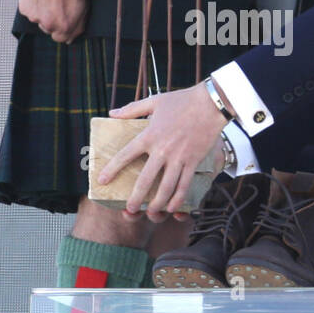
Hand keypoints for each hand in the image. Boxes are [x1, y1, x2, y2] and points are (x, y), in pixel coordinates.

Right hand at [17, 0, 87, 42]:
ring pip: (38, 20)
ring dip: (42, 11)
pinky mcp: (25, 8)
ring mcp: (35, 17)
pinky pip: (29, 10)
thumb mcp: (83, 7)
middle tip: (56, 3)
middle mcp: (48, 25)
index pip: (61, 39)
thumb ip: (77, 27)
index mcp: (64, 27)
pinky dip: (32, 4)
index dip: (63, 28)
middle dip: (52, 20)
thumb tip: (70, 40)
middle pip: (48, 29)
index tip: (63, 17)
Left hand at [98, 84, 227, 220]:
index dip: (112, 169)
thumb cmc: (182, 100)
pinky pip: (185, 184)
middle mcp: (162, 150)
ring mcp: (179, 157)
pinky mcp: (193, 161)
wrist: (211, 103)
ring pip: (166, 187)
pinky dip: (178, 198)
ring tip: (151, 212)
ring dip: (158, 203)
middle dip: (136, 198)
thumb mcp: (154, 101)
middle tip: (130, 209)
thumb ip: (132, 109)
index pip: (125, 155)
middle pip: (145, 180)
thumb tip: (112, 113)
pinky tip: (173, 207)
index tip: (102, 181)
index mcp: (149, 135)